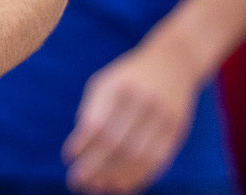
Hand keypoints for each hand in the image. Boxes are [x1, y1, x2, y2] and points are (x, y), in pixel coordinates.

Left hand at [62, 36, 203, 192]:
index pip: (97, 123)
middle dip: (94, 167)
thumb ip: (92, 111)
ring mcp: (162, 116)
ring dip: (115, 177)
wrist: (173, 63)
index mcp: (118, 88)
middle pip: (116, 144)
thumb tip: (78, 151)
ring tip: (98, 188)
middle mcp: (141, 101)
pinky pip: (157, 160)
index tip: (68, 160)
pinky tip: (123, 185)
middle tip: (78, 182)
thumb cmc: (129, 78)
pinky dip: (139, 177)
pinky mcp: (177, 129)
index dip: (82, 145)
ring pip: (137, 156)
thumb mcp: (105, 83)